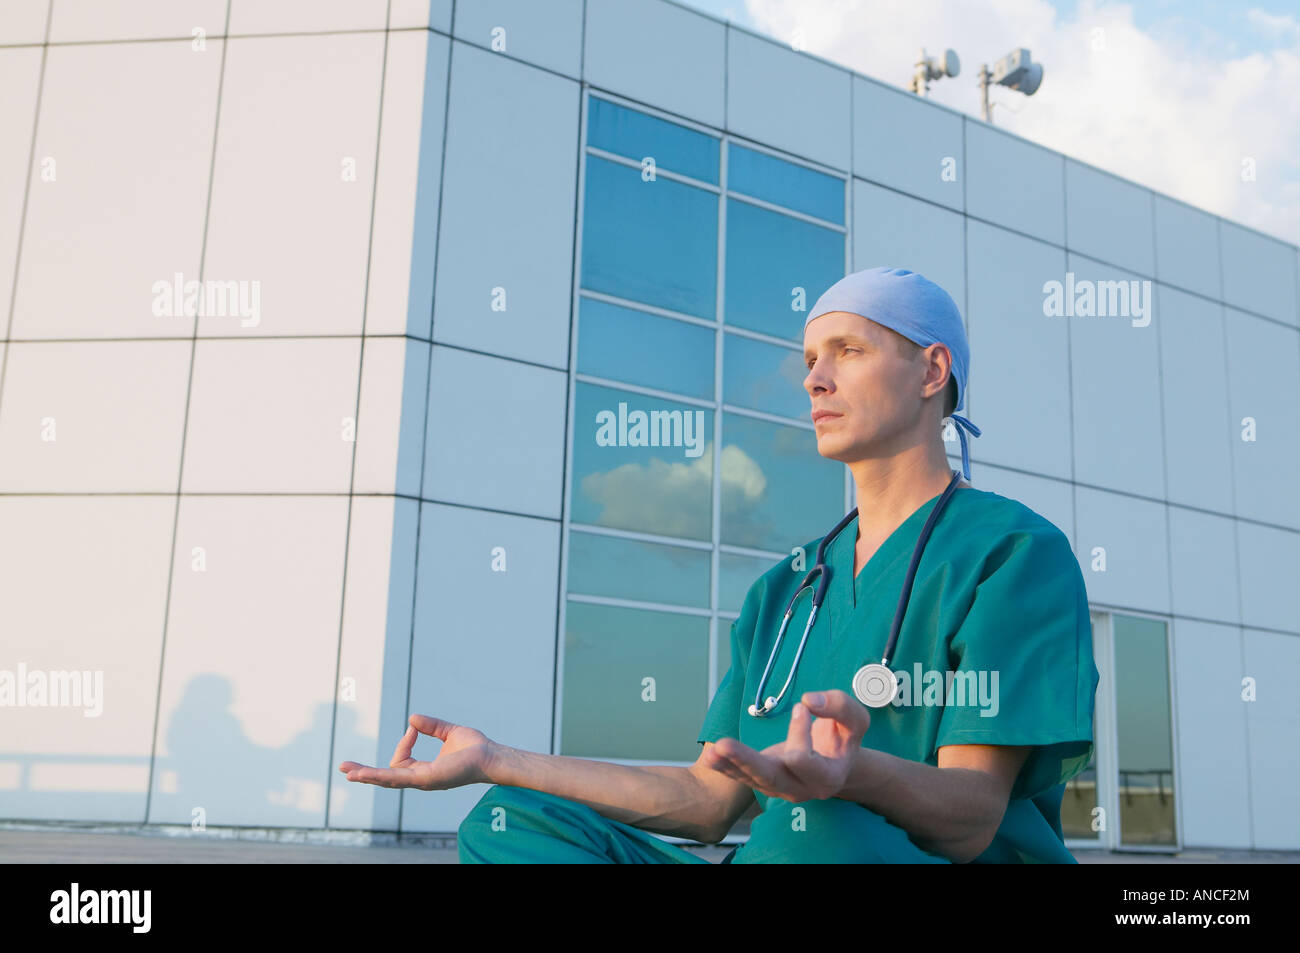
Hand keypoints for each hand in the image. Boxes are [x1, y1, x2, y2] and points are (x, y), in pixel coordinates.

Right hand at [339, 714, 497, 790]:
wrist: (490, 755)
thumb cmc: (474, 747)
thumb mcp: (448, 732)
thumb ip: (430, 726)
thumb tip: (412, 720)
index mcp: (424, 770)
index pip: (400, 761)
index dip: (403, 742)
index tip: (414, 728)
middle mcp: (421, 779)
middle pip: (386, 778)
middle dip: (365, 774)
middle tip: (344, 768)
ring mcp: (422, 781)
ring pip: (388, 780)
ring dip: (367, 776)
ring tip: (348, 773)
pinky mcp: (426, 779)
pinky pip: (398, 777)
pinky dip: (379, 776)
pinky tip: (364, 774)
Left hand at [700, 690, 870, 801]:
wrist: (836, 760)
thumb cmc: (843, 736)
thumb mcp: (854, 719)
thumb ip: (839, 706)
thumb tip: (809, 700)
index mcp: (828, 777)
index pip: (804, 758)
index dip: (799, 732)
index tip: (802, 707)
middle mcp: (802, 789)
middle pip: (770, 777)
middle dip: (745, 761)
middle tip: (723, 744)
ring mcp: (781, 789)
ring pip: (753, 779)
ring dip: (729, 764)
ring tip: (711, 751)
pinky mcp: (765, 782)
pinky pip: (744, 777)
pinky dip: (726, 768)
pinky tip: (710, 758)